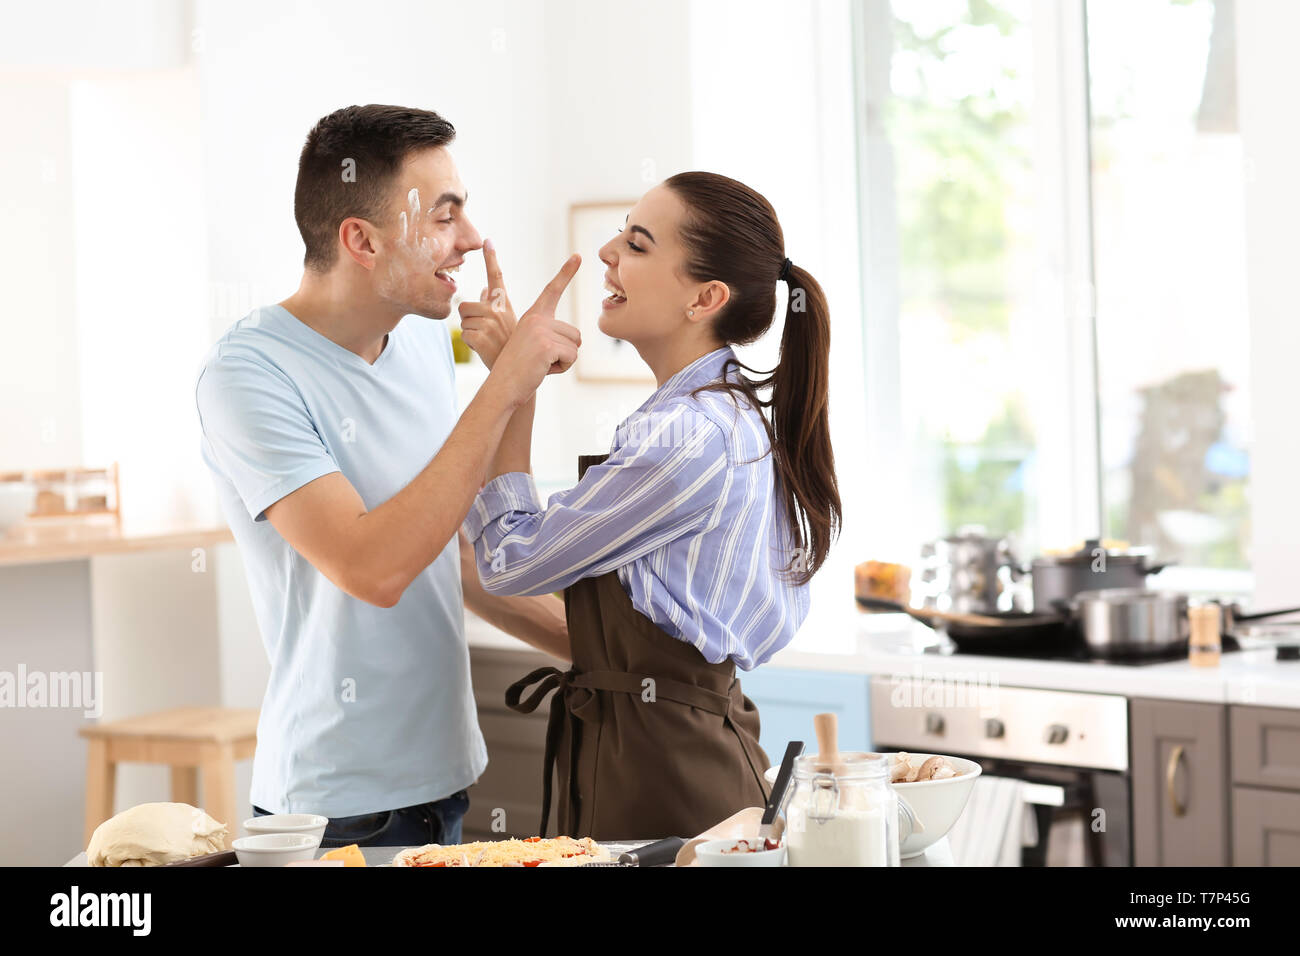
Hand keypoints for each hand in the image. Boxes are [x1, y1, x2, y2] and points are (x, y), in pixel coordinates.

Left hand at [458, 239, 514, 369]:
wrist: (517, 371)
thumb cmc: (510, 346)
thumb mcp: (507, 323)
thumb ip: (493, 303)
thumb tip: (484, 289)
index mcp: (504, 304)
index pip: (496, 277)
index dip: (492, 258)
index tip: (488, 241)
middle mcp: (498, 310)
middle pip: (466, 306)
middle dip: (470, 319)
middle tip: (487, 333)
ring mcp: (490, 323)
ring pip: (464, 321)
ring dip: (471, 332)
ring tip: (488, 342)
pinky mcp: (480, 336)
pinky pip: (465, 335)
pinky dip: (471, 344)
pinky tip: (485, 349)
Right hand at [488, 254, 581, 407]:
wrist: (503, 387)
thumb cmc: (516, 368)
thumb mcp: (526, 343)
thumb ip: (533, 328)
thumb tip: (483, 290)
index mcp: (533, 315)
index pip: (552, 290)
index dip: (566, 272)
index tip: (578, 256)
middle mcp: (537, 318)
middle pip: (575, 334)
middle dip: (565, 352)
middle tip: (541, 360)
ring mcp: (541, 330)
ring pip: (575, 347)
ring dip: (563, 362)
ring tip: (540, 365)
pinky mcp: (546, 345)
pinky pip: (572, 358)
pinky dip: (562, 369)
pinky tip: (542, 370)